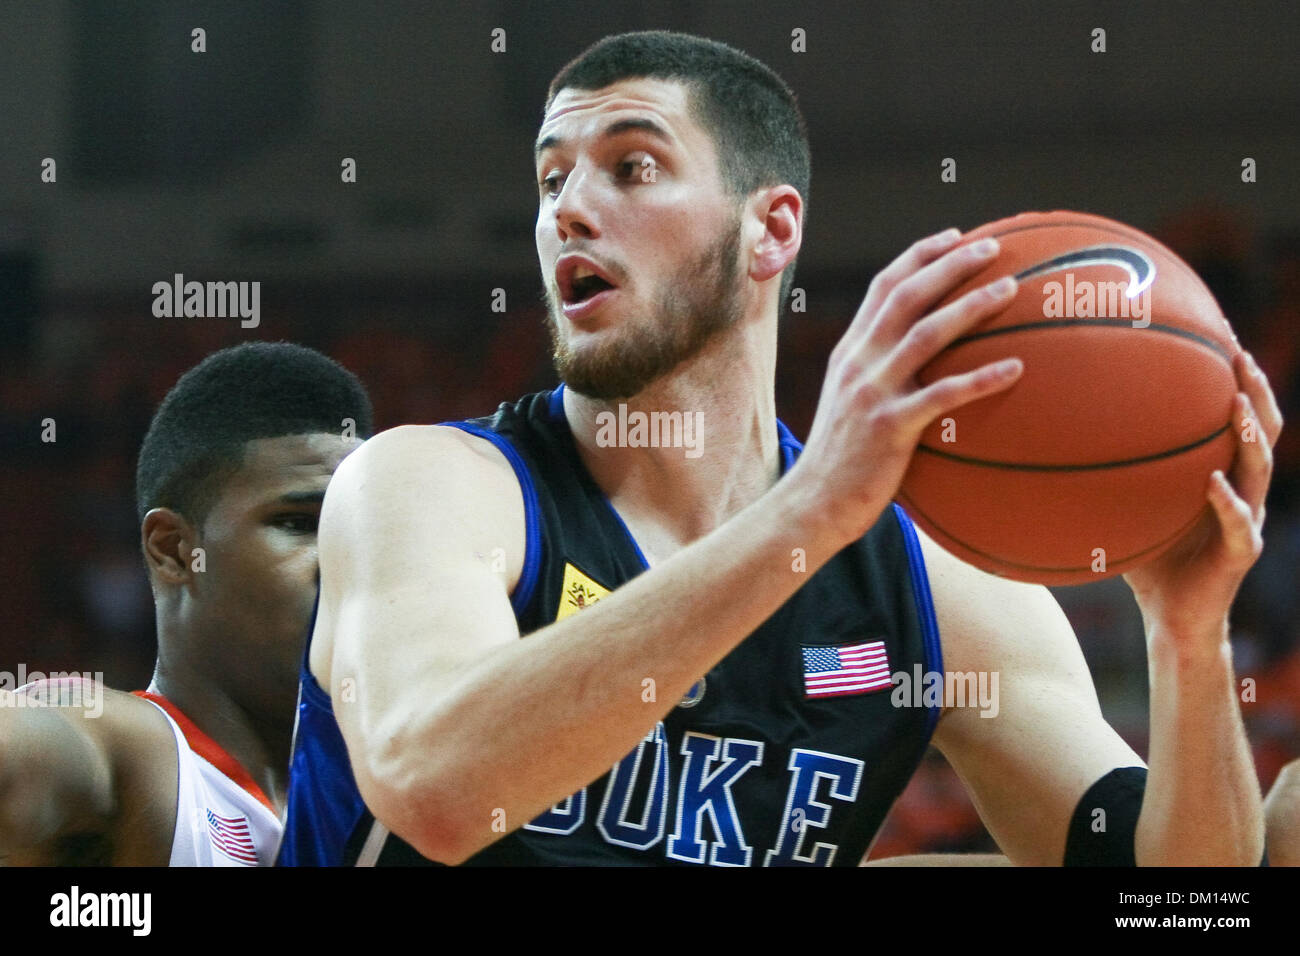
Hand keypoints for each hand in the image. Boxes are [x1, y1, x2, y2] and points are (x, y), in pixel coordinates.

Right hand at [791, 228, 1022, 542]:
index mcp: (850, 352)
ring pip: (926, 334)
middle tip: (994, 247)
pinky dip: (980, 379)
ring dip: (971, 307)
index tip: (956, 237)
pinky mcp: (889, 428)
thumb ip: (877, 373)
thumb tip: (921, 358)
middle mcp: (858, 363)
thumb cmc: (843, 458)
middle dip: (951, 265)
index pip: (883, 287)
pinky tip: (1016, 369)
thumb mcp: (849, 403)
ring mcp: (872, 393)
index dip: (920, 256)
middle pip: (907, 296)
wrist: (814, 501)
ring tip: (1011, 290)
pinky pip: (942, 396)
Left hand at [1123, 350, 1282, 639]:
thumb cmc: (1149, 558)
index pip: (1238, 412)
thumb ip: (1106, 473)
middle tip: (1237, 351)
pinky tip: (1213, 482)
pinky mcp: (1240, 552)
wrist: (1173, 617)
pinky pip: (1238, 523)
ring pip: (1259, 468)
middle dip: (1254, 388)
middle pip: (1263, 428)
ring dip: (1250, 433)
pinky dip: (1226, 501)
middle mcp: (1242, 488)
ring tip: (1236, 403)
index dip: (1236, 374)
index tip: (1220, 330)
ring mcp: (1246, 519)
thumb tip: (1051, 436)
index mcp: (1223, 471)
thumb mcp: (1126, 505)